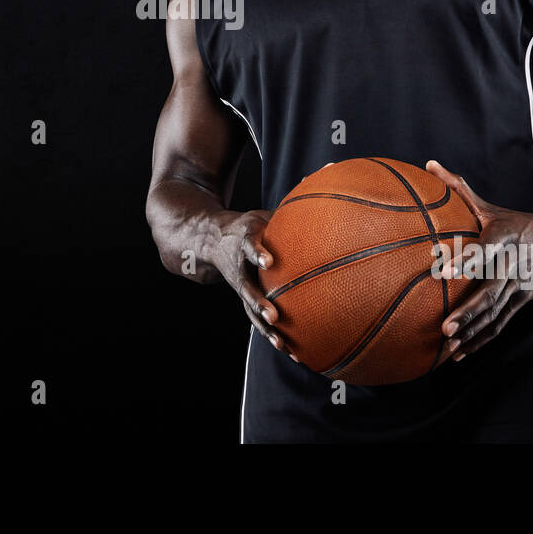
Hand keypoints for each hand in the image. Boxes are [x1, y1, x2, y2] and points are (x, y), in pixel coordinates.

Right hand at [207, 209, 298, 361]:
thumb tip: (322, 181)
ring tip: (281, 344)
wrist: (210, 240)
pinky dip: (272, 335)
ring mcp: (240, 286)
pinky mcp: (245, 298)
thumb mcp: (261, 214)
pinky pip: (257, 319)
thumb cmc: (247, 226)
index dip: (257, 253)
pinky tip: (291, 352)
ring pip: (250, 310)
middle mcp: (239, 267)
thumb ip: (287, 209)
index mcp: (243, 241)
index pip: (249, 246)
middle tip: (274, 315)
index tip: (267, 261)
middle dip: (259, 303)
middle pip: (246, 288)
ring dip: (264, 327)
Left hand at [426, 159, 532, 361]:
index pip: (484, 249)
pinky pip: (500, 323)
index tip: (442, 271)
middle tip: (444, 327)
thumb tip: (428, 164)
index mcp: (504, 238)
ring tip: (448, 348)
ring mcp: (521, 287)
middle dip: (467, 312)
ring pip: (495, 314)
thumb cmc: (519, 223)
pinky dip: (482, 339)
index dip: (465, 260)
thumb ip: (458, 188)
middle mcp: (514, 265)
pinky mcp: (523, 301)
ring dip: (472, 332)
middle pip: (490, 291)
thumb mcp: (491, 207)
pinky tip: (461, 355)